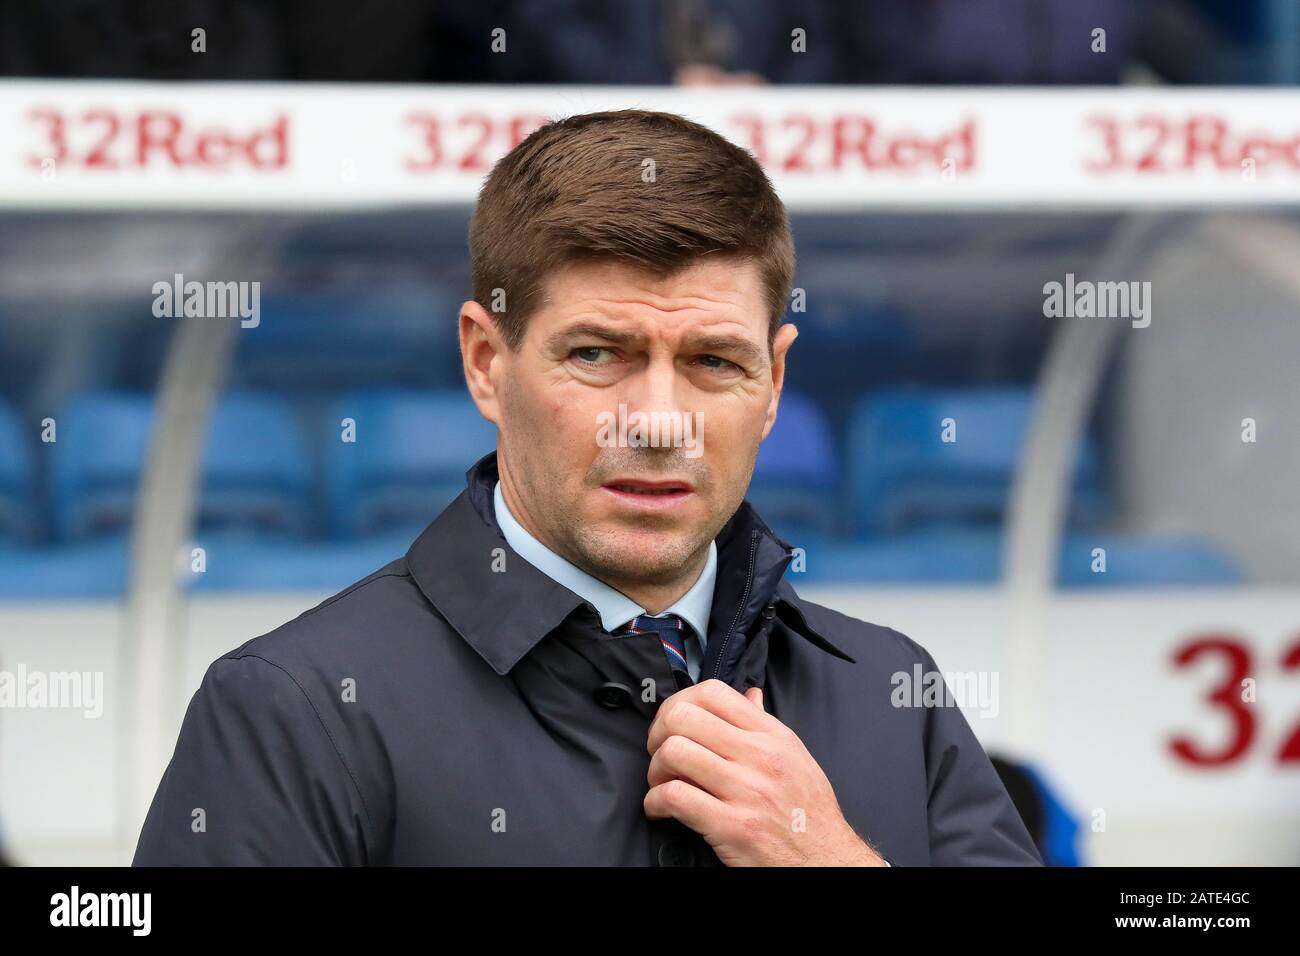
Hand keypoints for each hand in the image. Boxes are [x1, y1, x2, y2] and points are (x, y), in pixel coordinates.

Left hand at [643, 679, 886, 865]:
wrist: (826, 860)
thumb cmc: (810, 812)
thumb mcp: (796, 757)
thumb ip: (766, 725)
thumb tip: (749, 696)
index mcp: (772, 736)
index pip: (712, 692)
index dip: (679, 702)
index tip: (672, 722)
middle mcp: (758, 756)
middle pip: (683, 717)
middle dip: (659, 734)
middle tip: (659, 753)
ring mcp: (744, 790)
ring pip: (674, 752)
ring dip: (655, 769)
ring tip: (662, 782)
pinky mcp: (730, 825)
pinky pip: (675, 797)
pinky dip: (655, 802)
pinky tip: (661, 808)